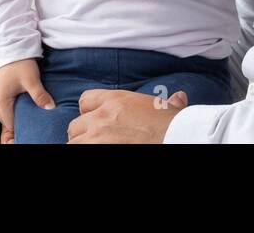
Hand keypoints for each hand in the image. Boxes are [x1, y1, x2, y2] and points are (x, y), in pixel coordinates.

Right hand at [0, 58, 55, 142]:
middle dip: (18, 124)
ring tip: (29, 119)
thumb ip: (40, 96)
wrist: (15, 48)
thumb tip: (50, 108)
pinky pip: (6, 106)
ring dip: (16, 116)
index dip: (21, 129)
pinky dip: (14, 109)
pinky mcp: (0, 91)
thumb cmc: (21, 62)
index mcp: (1, 100)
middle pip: (7, 121)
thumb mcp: (32, 80)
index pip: (10, 124)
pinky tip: (24, 108)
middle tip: (32, 126)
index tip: (31, 130)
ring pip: (6, 114)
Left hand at [66, 88, 188, 143]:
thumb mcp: (168, 109)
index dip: (90, 111)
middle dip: (83, 134)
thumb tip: (179, 97)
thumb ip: (168, 102)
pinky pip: (75, 153)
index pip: (85, 100)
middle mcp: (101, 116)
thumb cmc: (170, 125)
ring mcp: (96, 136)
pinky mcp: (94, 151)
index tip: (97, 120)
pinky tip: (94, 155)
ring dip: (82, 145)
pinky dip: (83, 153)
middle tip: (96, 140)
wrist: (172, 138)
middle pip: (75, 125)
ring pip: (73, 142)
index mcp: (116, 101)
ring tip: (95, 147)